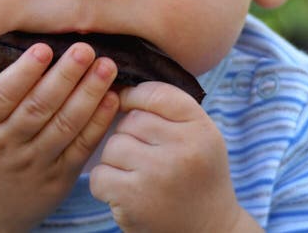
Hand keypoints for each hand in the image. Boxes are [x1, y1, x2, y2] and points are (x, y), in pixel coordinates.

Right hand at [0, 43, 119, 231]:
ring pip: (64, 125)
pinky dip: (98, 123)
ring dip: (89, 94)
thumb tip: (18, 49)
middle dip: (65, 76)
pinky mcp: (57, 181)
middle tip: (86, 48)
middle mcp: (5, 147)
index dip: (24, 72)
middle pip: (39, 107)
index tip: (45, 47)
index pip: (2, 96)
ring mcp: (33, 165)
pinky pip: (81, 148)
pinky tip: (111, 98)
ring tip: (106, 66)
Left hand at [90, 82, 258, 231]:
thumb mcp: (200, 136)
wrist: (207, 231)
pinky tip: (125, 192)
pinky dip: (106, 184)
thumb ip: (169, 110)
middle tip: (145, 156)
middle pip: (131, 120)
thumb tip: (118, 87)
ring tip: (137, 175)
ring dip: (116, 160)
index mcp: (201, 128)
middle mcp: (183, 149)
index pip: (157, 93)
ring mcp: (158, 174)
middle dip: (130, 135)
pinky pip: (100, 175)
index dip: (136, 96)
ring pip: (113, 146)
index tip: (130, 106)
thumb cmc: (197, 176)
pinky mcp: (134, 199)